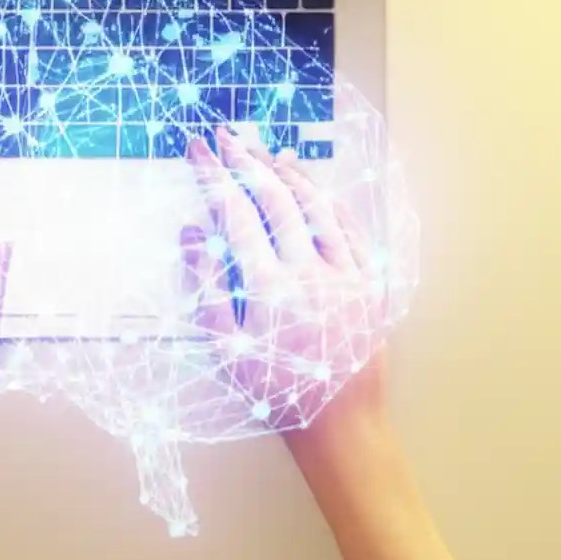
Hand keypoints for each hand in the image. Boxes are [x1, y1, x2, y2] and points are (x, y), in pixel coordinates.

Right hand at [180, 127, 387, 430]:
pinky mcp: (368, 282)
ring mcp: (344, 274)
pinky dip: (326, 199)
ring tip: (263, 152)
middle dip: (245, 161)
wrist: (339, 422)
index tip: (197, 149)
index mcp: (267, 288)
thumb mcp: (223, 346)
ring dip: (287, 173)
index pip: (234, 213)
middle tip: (225, 136)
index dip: (214, 175)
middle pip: (274, 199)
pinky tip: (309, 184)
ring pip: (315, 205)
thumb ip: (206, 283)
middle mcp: (308, 273)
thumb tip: (192, 230)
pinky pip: (348, 227)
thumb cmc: (273, 390)